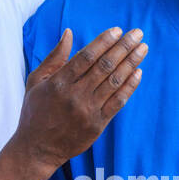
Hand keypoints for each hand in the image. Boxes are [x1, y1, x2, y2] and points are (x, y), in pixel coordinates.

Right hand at [17, 25, 147, 171]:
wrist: (37, 149)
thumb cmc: (35, 112)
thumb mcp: (36, 81)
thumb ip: (54, 57)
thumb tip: (69, 32)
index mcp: (59, 83)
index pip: (87, 56)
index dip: (104, 41)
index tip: (118, 30)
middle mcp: (75, 96)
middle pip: (105, 66)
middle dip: (123, 47)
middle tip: (137, 33)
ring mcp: (87, 111)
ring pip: (115, 82)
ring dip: (131, 63)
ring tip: (143, 48)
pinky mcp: (97, 125)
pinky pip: (118, 102)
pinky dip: (130, 86)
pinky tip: (138, 72)